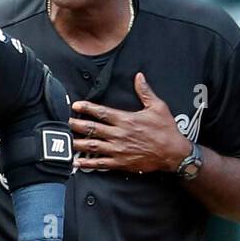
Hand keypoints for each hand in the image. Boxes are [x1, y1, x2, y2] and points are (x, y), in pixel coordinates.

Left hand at [69, 73, 191, 173]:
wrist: (173, 153)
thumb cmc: (166, 130)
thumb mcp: (158, 107)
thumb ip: (145, 92)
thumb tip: (139, 76)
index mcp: (126, 119)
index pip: (101, 112)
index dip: (87, 108)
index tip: (76, 105)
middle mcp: (119, 134)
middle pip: (93, 129)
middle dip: (77, 125)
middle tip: (66, 123)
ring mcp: (118, 150)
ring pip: (93, 146)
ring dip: (78, 143)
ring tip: (67, 141)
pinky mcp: (120, 163)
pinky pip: (100, 163)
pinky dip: (87, 163)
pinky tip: (77, 162)